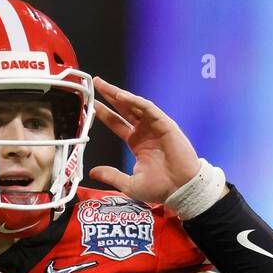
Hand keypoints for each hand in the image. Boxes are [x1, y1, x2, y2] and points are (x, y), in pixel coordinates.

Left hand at [87, 78, 205, 205]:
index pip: (117, 124)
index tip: (92, 105)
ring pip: (135, 106)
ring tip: (105, 87)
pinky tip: (122, 97)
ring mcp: (155, 127)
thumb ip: (111, 176)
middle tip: (96, 83)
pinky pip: (148, 109)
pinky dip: (135, 102)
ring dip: (120, 95)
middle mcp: (145, 132)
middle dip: (110, 96)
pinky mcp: (165, 124)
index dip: (104, 114)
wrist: (181, 189)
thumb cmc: (161, 188)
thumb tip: (92, 172)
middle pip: (124, 109)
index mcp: (137, 143)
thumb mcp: (130, 184)